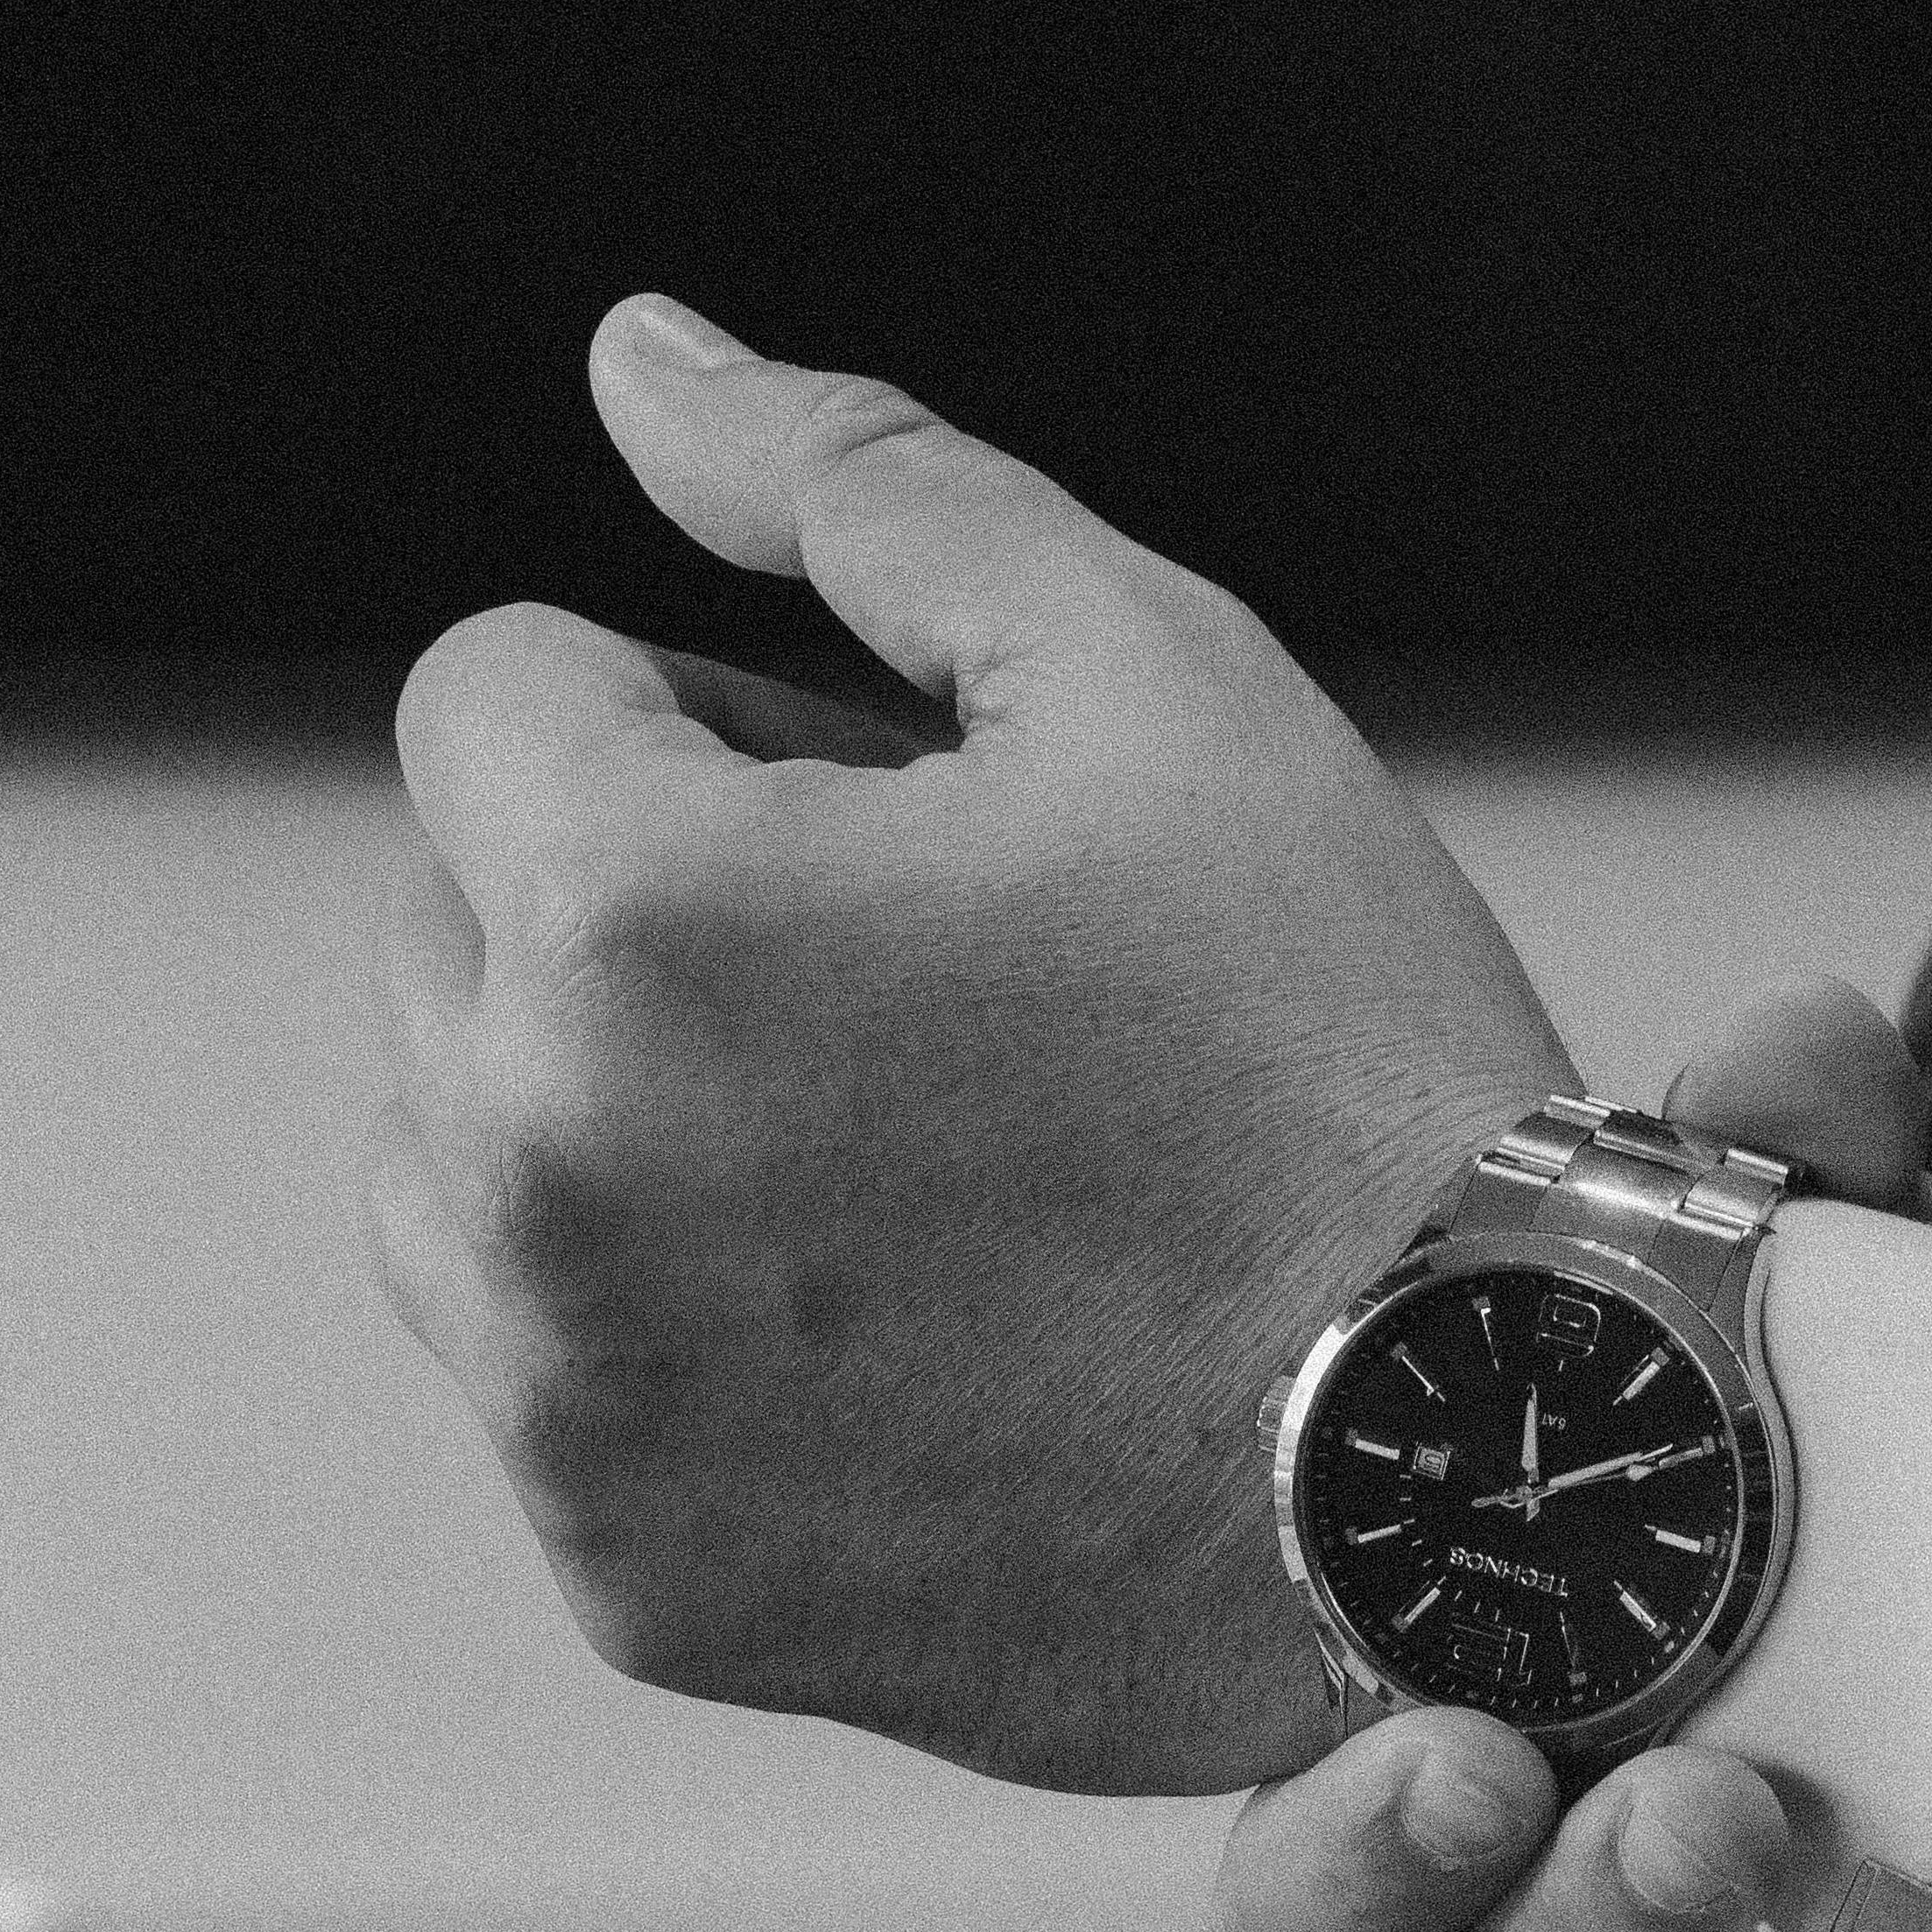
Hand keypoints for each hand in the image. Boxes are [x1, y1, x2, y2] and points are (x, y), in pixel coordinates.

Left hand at [366, 298, 1570, 1788]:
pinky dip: (678, 1328)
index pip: (488, 689)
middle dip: (643, 902)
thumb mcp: (1149, 674)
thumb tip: (637, 356)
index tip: (893, 817)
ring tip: (907, 1151)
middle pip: (451, 916)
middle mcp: (530, 1174)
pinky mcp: (627, 1576)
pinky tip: (915, 1326)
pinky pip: (552, 1374)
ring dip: (617, 1107)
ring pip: (460, 1151)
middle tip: (933, 979)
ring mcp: (566, 1403)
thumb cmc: (1337, 1057)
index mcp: (628, 909)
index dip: (705, 714)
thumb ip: (855, 481)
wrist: (1479, 1465)